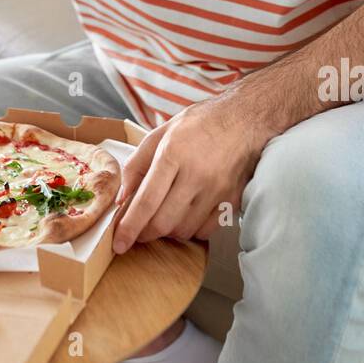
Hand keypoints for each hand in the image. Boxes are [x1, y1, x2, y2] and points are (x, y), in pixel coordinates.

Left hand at [111, 90, 268, 252]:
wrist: (245, 119)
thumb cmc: (201, 123)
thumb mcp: (161, 133)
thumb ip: (137, 164)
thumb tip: (121, 197)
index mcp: (173, 154)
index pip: (147, 201)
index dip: (130, 227)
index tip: (119, 243)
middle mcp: (196, 174)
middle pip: (164, 222)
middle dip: (145, 233)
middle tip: (139, 230)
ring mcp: (216, 190)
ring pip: (183, 230)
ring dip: (168, 231)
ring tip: (163, 216)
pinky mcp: (231, 200)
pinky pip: (205, 230)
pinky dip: (190, 229)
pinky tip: (186, 214)